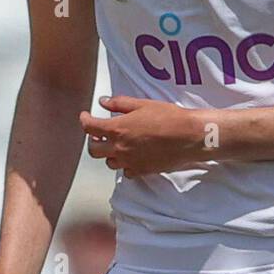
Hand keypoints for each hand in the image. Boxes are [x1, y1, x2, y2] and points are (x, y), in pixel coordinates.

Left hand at [80, 95, 208, 177]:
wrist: (189, 136)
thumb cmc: (168, 117)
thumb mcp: (143, 104)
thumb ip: (119, 104)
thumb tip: (103, 102)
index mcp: (117, 129)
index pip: (89, 127)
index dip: (84, 120)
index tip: (86, 116)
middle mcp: (119, 148)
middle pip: (93, 150)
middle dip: (93, 141)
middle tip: (98, 134)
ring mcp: (130, 162)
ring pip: (109, 162)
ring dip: (109, 153)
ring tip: (118, 144)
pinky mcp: (142, 171)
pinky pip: (126, 171)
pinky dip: (126, 164)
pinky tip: (133, 156)